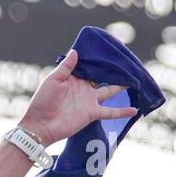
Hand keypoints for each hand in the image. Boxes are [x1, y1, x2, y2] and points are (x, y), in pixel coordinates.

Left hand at [18, 48, 136, 146]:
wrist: (40, 125)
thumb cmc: (42, 102)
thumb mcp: (52, 81)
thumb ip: (65, 67)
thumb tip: (76, 51)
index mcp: (74, 79)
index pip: (90, 67)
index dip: (99, 61)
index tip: (111, 51)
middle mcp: (84, 89)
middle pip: (102, 78)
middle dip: (113, 72)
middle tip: (127, 63)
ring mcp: (89, 101)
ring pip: (110, 91)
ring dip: (121, 87)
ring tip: (135, 80)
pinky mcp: (92, 113)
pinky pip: (110, 112)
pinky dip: (122, 112)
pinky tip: (134, 109)